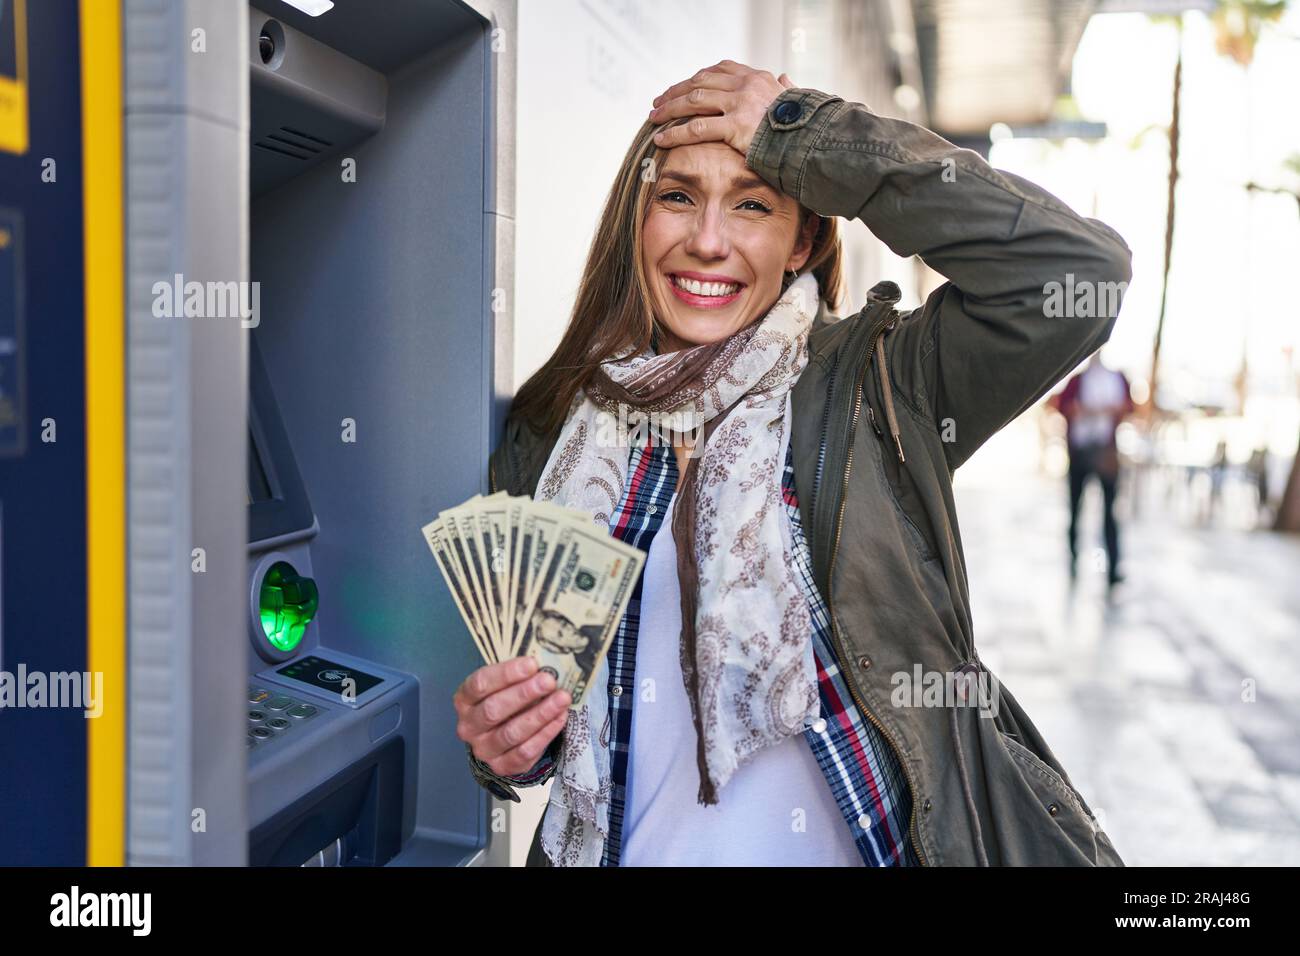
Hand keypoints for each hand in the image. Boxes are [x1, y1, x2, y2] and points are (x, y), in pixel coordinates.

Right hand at [454, 656, 570, 776]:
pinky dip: (546, 733)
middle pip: (494, 709)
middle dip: (524, 694)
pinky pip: (525, 751)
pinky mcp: (502, 766)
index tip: (532, 664)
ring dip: (540, 714)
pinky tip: (560, 717)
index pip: (480, 684)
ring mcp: (484, 749)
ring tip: (562, 699)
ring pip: (512, 733)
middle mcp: (469, 726)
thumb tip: (544, 664)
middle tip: (549, 681)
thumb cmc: (505, 700)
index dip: (506, 673)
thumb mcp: (504, 685)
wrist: (502, 736)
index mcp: (464, 700)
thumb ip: (518, 675)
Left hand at [647, 60, 794, 155]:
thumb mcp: (796, 99)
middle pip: (700, 82)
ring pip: (693, 101)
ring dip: (669, 109)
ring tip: (653, 119)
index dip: (697, 78)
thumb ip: (786, 88)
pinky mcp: (735, 126)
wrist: (814, 140)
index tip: (683, 86)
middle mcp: (746, 85)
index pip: (720, 70)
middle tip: (658, 102)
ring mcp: (740, 103)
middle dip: (676, 92)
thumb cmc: (805, 126)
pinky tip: (661, 138)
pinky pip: (697, 128)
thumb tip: (785, 78)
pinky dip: (675, 133)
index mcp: (758, 77)